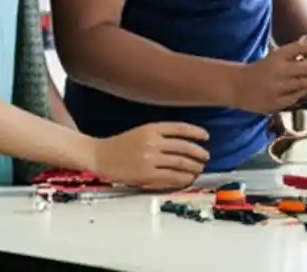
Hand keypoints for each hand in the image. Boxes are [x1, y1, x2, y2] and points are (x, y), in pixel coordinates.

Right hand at [90, 122, 209, 190]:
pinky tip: (187, 179)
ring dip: (193, 167)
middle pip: (184, 147)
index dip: (196, 132)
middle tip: (205, 157)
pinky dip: (182, 179)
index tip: (206, 137)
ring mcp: (150, 159)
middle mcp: (152, 142)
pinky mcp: (146, 175)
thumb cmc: (121, 144)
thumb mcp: (141, 131)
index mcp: (151, 128)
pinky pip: (170, 177)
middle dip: (198, 153)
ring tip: (199, 169)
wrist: (100, 156)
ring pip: (180, 163)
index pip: (180, 128)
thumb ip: (161, 134)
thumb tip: (186, 143)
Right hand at [235, 38, 306, 113]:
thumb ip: (298, 57)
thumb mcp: (278, 57)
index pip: (303, 47)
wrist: (236, 85)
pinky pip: (296, 99)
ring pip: (304, 85)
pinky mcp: (275, 102)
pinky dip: (306, 96)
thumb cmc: (262, 70)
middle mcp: (279, 69)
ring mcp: (277, 87)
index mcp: (279, 55)